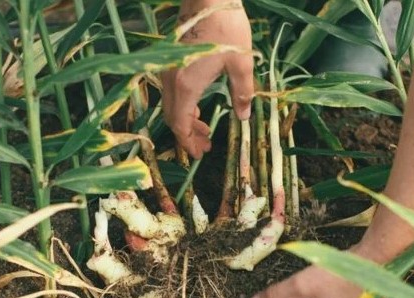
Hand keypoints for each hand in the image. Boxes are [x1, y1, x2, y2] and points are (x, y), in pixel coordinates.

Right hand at [162, 0, 253, 158]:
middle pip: (173, 118)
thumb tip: (243, 116)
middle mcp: (173, 81)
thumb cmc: (225, 27)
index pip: (181, 124)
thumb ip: (242, 92)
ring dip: (187, 120)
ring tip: (205, 129)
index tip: (200, 154)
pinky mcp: (172, 62)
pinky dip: (184, 106)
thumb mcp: (241, 64)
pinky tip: (198, 107)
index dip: (188, 142)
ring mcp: (169, 71)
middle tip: (205, 145)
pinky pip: (173, 93)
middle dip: (188, 135)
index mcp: (187, 86)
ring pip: (172, 106)